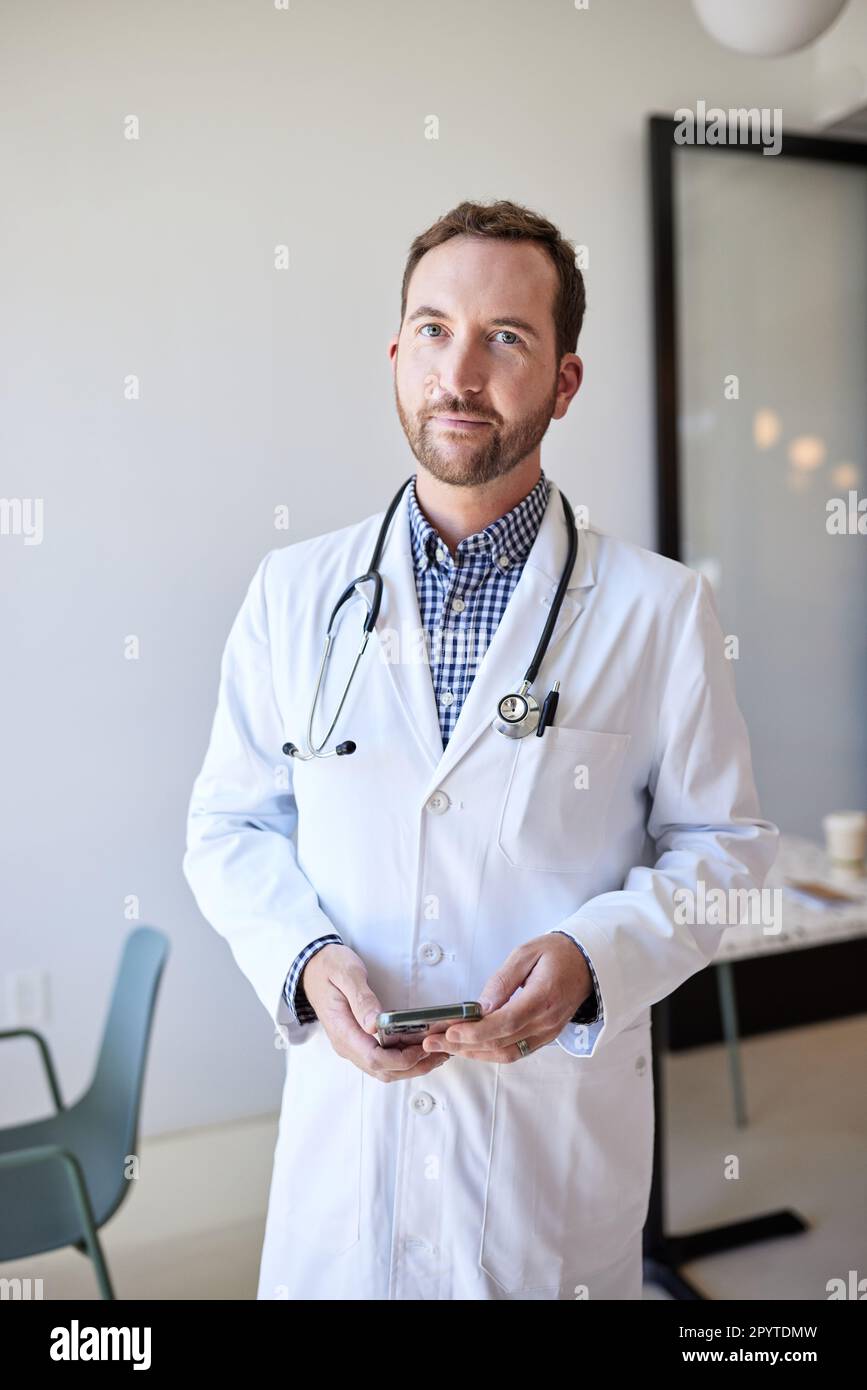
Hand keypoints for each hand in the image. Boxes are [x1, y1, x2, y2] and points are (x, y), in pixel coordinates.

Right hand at [301, 944, 451, 1082]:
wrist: (311, 967)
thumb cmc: (328, 967)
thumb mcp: (346, 974)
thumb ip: (361, 999)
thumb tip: (374, 1025)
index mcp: (342, 1030)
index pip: (374, 1059)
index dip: (401, 1060)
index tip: (422, 1050)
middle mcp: (346, 1044)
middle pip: (382, 1070)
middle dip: (413, 1067)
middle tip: (440, 1053)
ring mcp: (351, 1044)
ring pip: (382, 1069)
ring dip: (410, 1066)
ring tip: (436, 1053)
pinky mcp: (357, 1040)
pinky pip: (381, 1058)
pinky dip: (402, 1058)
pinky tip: (419, 1047)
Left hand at [421, 934, 591, 1062]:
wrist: (588, 963)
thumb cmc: (558, 953)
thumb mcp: (526, 953)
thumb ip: (503, 980)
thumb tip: (481, 1005)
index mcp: (542, 998)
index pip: (504, 1023)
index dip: (474, 1032)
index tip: (449, 1032)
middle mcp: (546, 1022)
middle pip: (500, 1043)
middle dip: (463, 1045)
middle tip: (433, 1041)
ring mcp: (547, 1033)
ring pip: (506, 1054)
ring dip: (473, 1053)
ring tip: (445, 1046)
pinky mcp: (545, 1037)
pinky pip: (515, 1052)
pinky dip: (490, 1052)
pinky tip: (470, 1047)